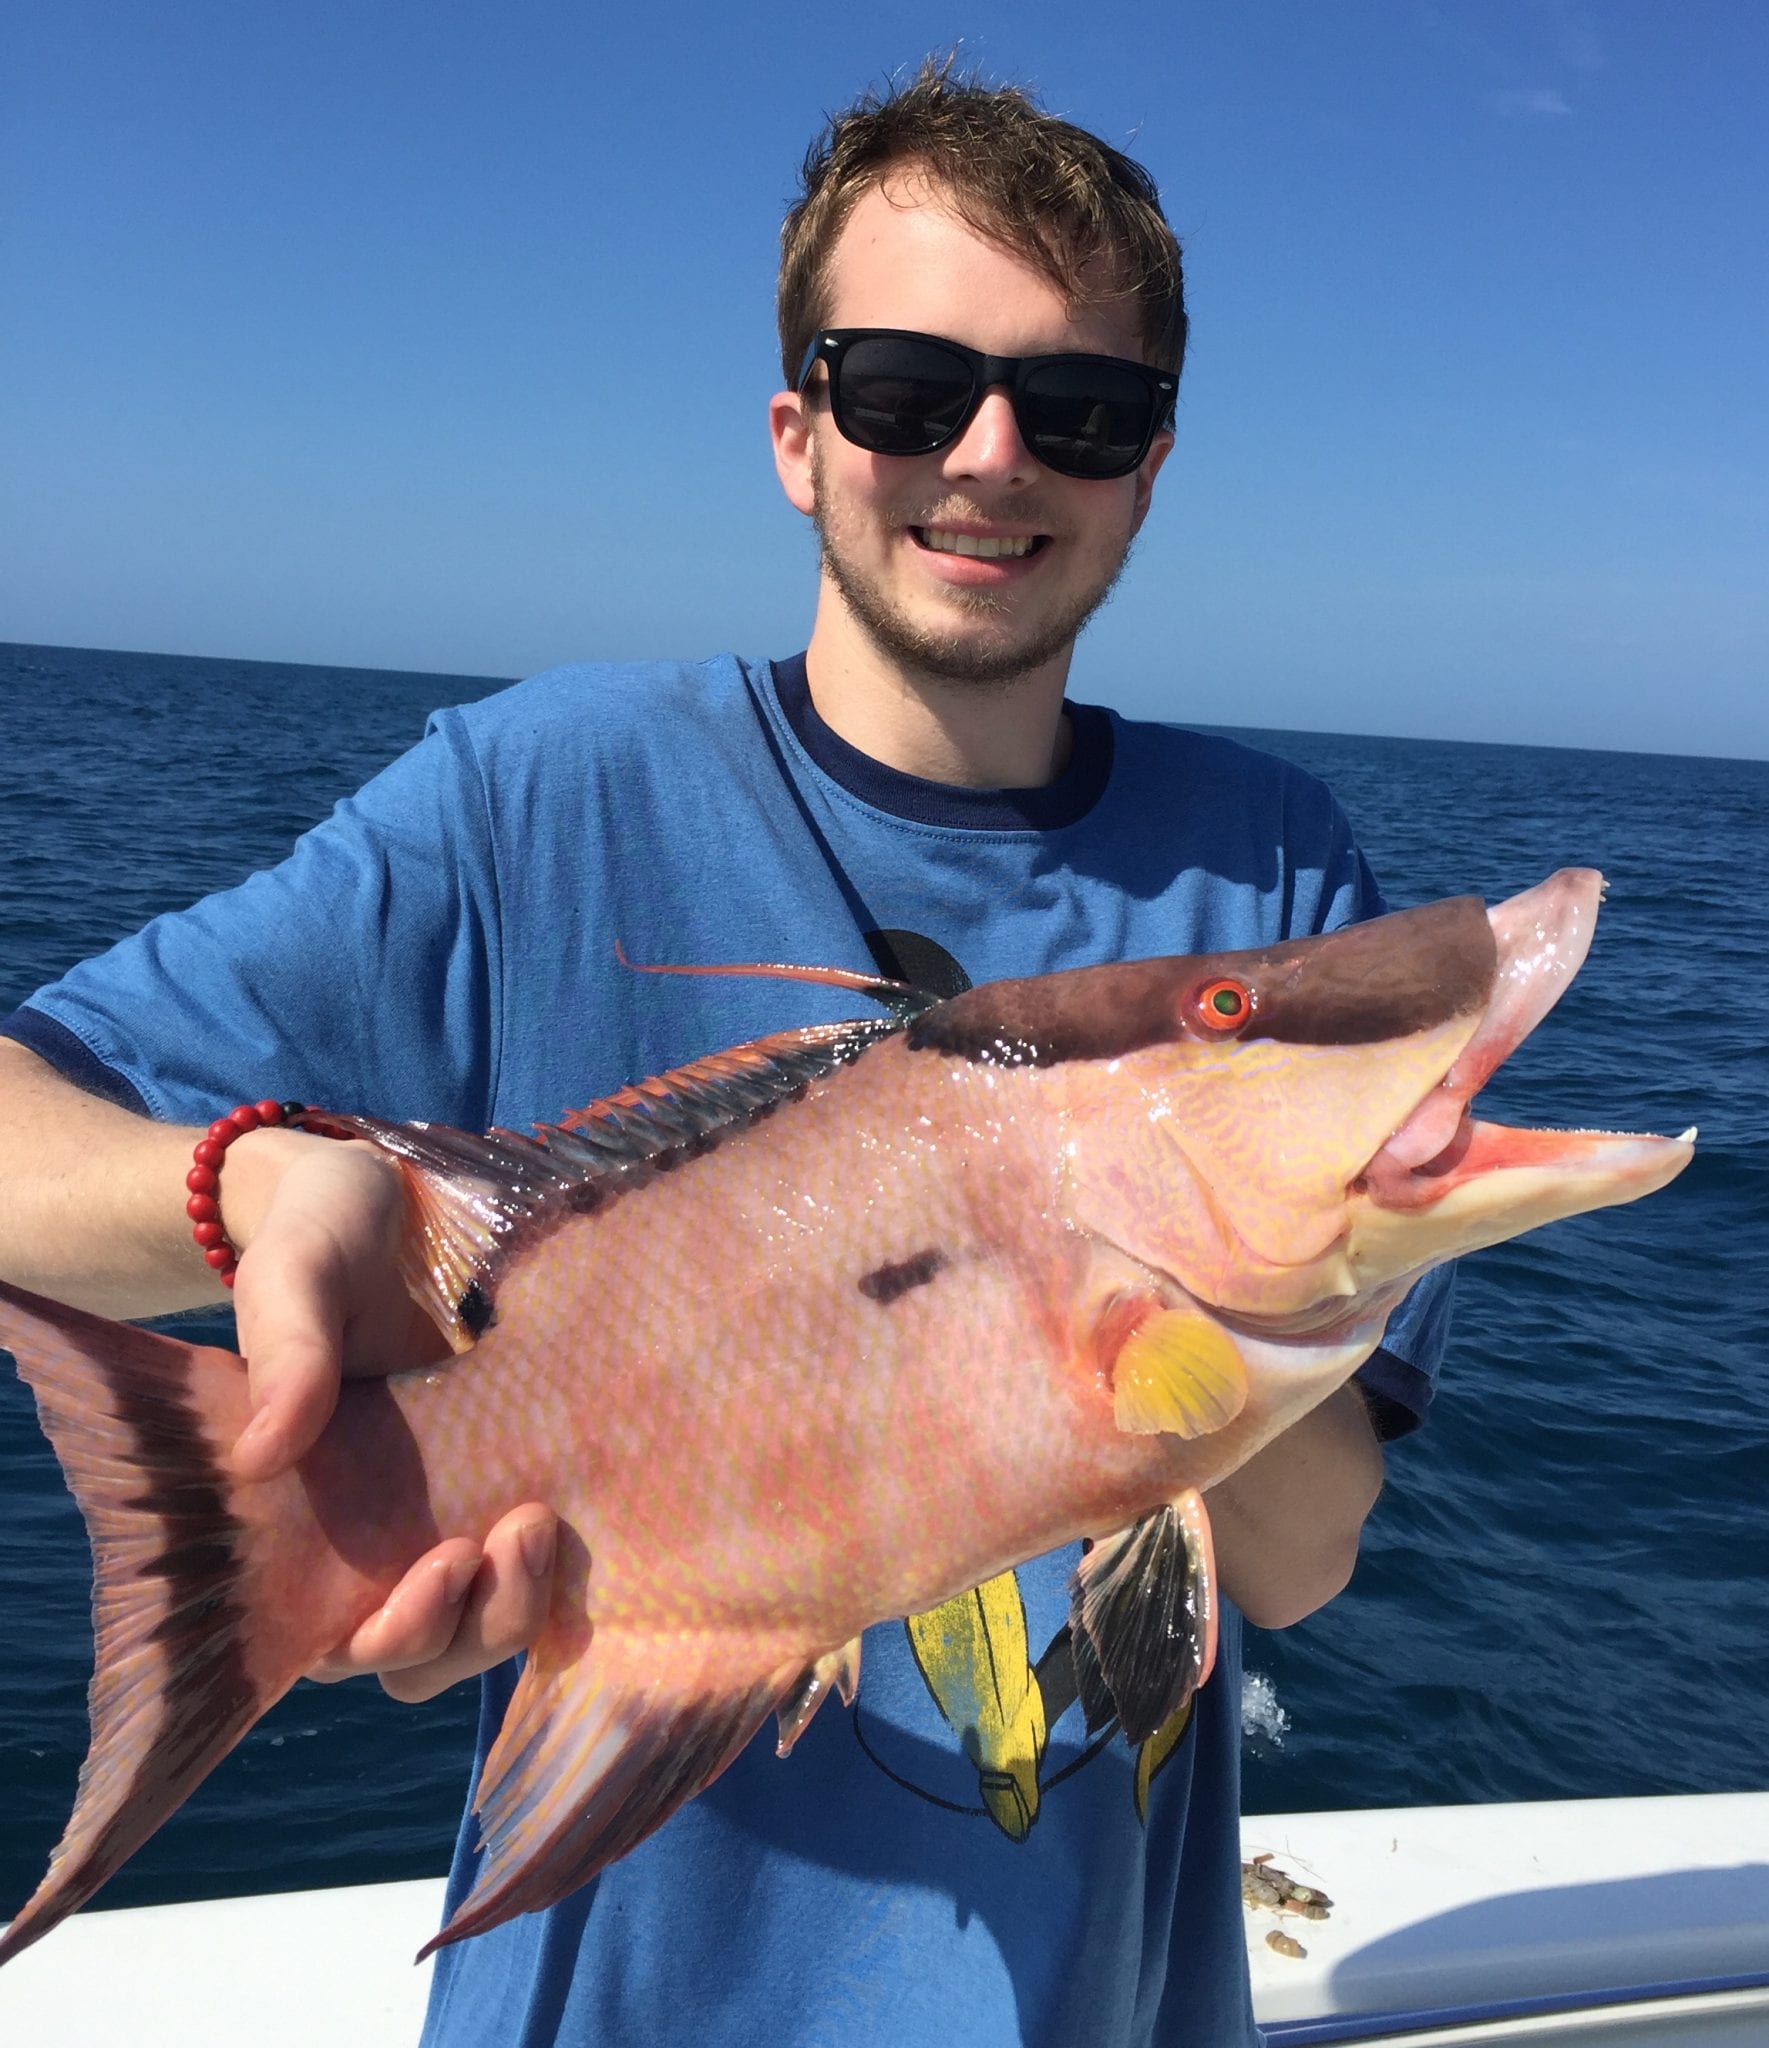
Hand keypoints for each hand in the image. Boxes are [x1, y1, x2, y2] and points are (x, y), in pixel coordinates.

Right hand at [221, 1131, 559, 1696]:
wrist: (384, 1196)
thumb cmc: (319, 1241)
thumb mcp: (290, 1279)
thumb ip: (283, 1353)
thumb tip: (262, 1455)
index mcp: (311, 1521)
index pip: (348, 1639)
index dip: (402, 1632)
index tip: (446, 1562)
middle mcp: (387, 1536)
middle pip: (437, 1653)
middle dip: (482, 1623)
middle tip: (521, 1527)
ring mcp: (459, 1509)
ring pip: (498, 1621)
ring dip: (528, 1599)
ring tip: (545, 1520)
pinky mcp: (523, 1470)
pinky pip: (548, 1559)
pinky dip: (572, 1564)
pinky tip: (596, 1511)